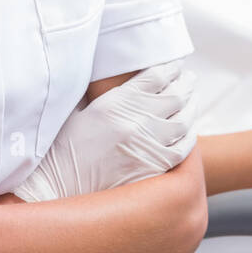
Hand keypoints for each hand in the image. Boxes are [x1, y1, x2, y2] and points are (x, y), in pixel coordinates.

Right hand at [14, 61, 196, 202]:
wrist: (59, 186)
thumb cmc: (63, 149)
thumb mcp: (79, 111)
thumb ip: (101, 94)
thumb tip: (113, 81)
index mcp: (115, 103)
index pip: (155, 77)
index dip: (169, 68)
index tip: (174, 66)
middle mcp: (135, 122)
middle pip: (175, 95)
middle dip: (186, 84)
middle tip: (190, 80)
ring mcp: (147, 146)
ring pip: (183, 120)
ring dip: (191, 107)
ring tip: (192, 101)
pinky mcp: (154, 168)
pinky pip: (183, 148)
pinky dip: (189, 137)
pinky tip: (189, 131)